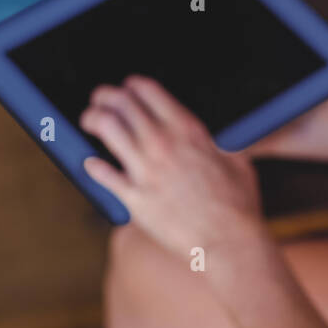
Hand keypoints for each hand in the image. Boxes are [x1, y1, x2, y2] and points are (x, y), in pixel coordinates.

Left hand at [80, 75, 264, 263]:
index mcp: (188, 130)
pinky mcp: (135, 199)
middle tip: (99, 99)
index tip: (127, 87)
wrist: (229, 242)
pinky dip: (93, 164)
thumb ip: (221, 140)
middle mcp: (163, 144)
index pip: (149, 91)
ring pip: (107, 129)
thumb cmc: (238, 203)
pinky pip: (103, 174)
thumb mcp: (237, 158)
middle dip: (106, 96)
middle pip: (122, 104)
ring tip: (89, 120)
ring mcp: (146, 171)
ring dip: (93, 118)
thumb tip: (217, 133)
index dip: (133, 84)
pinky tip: (91, 161)